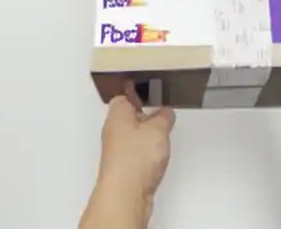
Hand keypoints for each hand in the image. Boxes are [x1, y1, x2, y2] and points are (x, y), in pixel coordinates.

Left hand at [81, 82, 175, 228]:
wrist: (125, 193)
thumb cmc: (134, 159)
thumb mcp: (158, 129)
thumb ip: (164, 116)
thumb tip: (166, 112)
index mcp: (117, 113)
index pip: (124, 94)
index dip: (137, 90)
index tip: (149, 86)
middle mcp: (114, 130)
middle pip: (129, 115)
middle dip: (146, 113)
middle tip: (161, 110)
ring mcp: (118, 149)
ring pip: (134, 134)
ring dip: (148, 134)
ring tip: (162, 133)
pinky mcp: (125, 166)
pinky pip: (137, 152)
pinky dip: (147, 152)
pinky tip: (157, 155)